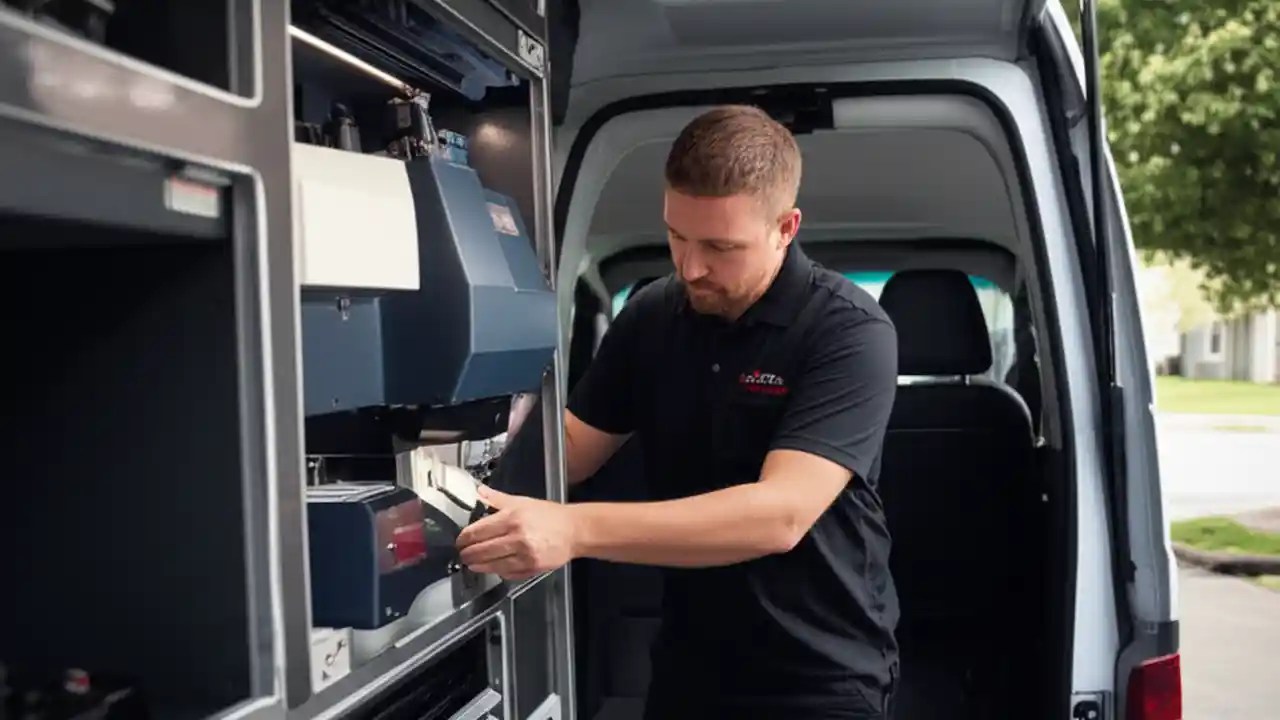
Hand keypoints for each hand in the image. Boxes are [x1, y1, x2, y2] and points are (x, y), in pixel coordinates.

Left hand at [455, 485, 577, 580]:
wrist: (574, 530)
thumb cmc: (549, 515)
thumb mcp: (522, 502)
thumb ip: (497, 499)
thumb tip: (478, 492)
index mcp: (512, 518)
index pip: (478, 531)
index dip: (464, 538)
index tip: (460, 541)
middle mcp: (517, 537)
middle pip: (481, 550)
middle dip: (467, 554)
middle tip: (463, 554)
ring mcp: (524, 555)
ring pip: (492, 565)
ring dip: (478, 566)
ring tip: (472, 564)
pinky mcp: (531, 568)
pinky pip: (508, 573)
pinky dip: (498, 572)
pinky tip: (493, 568)